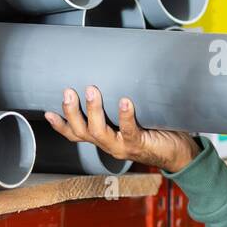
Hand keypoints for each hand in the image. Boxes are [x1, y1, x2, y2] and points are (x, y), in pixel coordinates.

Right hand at [44, 86, 200, 172]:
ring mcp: (123, 147)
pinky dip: (125, 116)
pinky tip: (125, 102)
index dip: (61, 125)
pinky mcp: (139, 144)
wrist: (179, 152)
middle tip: (68, 92)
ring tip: (92, 91)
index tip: (47, 112)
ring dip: (93, 111)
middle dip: (72, 112)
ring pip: (99, 133)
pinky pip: (129, 131)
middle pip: (82, 133)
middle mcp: (109, 145)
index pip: (76, 135)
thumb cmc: (156, 131)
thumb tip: (115, 73)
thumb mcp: (133, 118)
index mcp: (105, 138)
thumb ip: (120, 104)